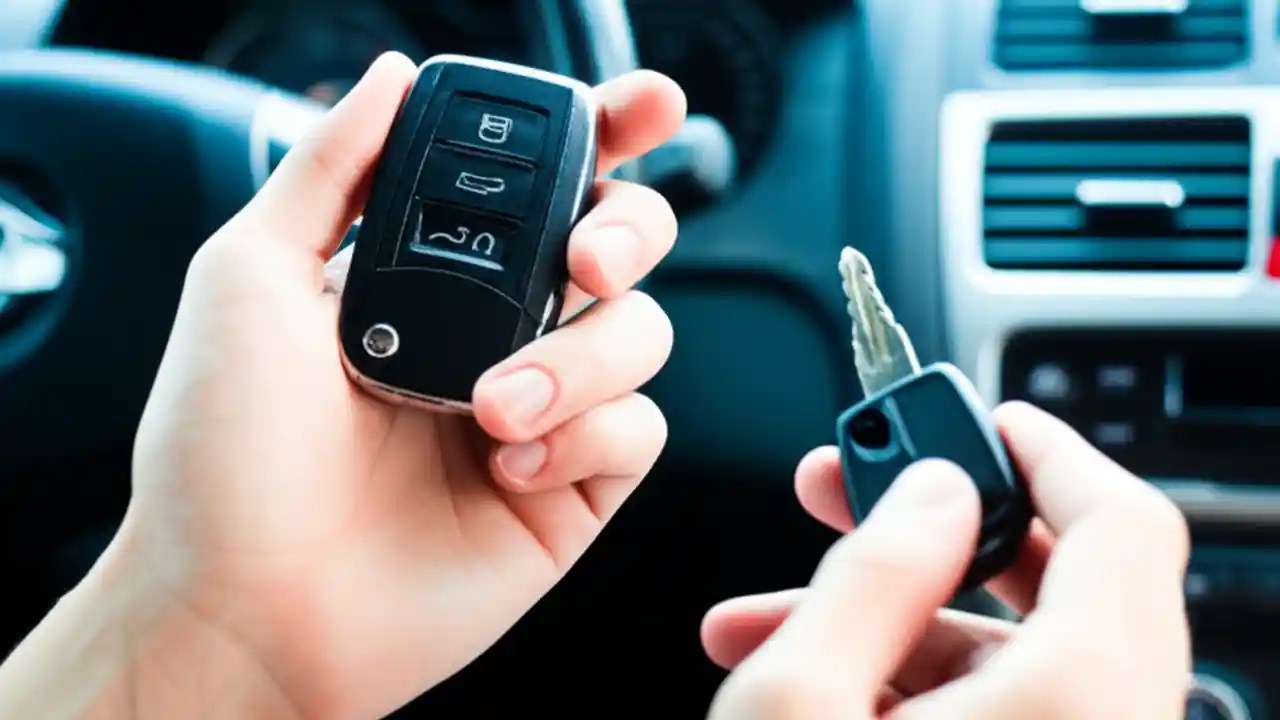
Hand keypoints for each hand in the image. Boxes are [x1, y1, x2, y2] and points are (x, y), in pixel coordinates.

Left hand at [103, 53, 684, 717]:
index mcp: (432, 274)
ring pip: (642, 335)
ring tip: (491, 408)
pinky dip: (583, 438)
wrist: (247, 605)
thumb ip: (331, 167)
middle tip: (583, 261)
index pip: (539, 182)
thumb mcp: (250, 277)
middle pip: (620, 244)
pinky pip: (637, 432)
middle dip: (626, 231)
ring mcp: (542, 413)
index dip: (605, 135)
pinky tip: (506, 468)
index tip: (643, 108)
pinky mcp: (572, 489)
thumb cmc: (225, 454)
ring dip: (579, 361)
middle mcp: (497, 335)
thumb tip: (390, 78)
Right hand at [701, 402, 1191, 718]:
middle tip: (853, 496)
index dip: (1052, 451)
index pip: (1124, 525)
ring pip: (1015, 656)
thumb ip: (871, 576)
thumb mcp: (794, 701)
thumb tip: (929, 492)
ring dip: (897, 618)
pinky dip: (913, 682)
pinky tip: (800, 674)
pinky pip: (1004, 712)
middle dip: (938, 530)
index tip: (987, 421)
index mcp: (1078, 701)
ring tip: (767, 619)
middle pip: (1065, 585)